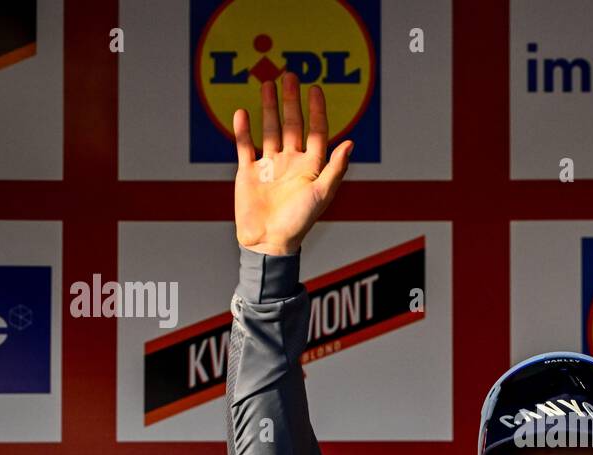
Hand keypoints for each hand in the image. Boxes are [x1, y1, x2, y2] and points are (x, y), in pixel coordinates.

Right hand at [234, 72, 353, 255]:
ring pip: (269, 130)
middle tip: (290, 75)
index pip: (316, 132)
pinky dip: (243, 130)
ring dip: (269, 108)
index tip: (315, 89)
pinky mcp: (249, 173)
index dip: (317, 111)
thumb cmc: (299, 222)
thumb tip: (350, 143)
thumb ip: (335, 168)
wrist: (269, 242)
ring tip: (267, 84)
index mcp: (311, 167)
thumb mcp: (322, 193)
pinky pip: (245, 146)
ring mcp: (269, 166)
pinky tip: (242, 111)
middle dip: (291, 101)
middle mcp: (291, 163)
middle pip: (292, 125)